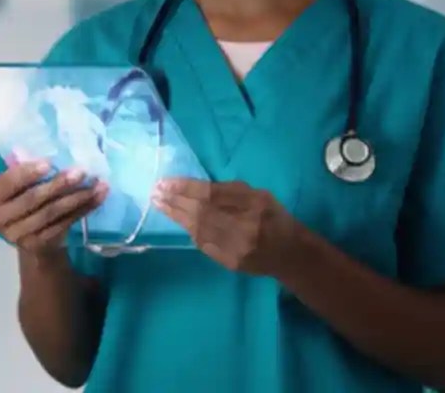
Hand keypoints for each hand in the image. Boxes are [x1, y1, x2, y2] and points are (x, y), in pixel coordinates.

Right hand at [0, 151, 108, 254]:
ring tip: (97, 184)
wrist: (30, 235)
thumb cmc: (23, 197)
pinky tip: (98, 196)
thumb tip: (42, 147)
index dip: (27, 173)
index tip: (49, 163)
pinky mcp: (40, 244)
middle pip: (33, 199)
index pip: (8, 183)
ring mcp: (19, 235)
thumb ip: (25, 167)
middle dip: (59, 184)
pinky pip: (65, 223)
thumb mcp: (19, 182)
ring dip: (78, 197)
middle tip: (81, 172)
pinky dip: (84, 209)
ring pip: (52, 213)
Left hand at [152, 178, 301, 275]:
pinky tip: (177, 220)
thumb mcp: (259, 195)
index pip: (212, 194)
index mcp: (254, 204)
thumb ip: (231, 191)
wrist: (289, 254)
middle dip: (176, 200)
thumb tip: (196, 187)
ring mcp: (236, 247)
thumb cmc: (274, 217)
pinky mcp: (230, 262)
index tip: (166, 182)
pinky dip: (189, 230)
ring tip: (159, 204)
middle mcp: (244, 226)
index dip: (186, 188)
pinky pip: (203, 244)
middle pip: (201, 211)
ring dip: (176, 215)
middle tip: (155, 192)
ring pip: (199, 229)